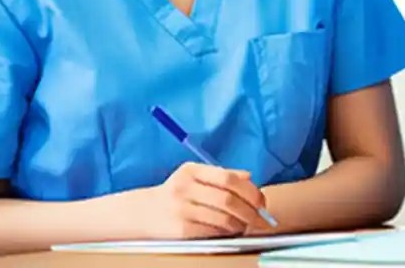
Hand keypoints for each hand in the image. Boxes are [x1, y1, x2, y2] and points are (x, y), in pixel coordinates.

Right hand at [138, 163, 272, 238]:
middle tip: (261, 219)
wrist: (142, 213)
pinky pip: (212, 232)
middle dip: (250, 211)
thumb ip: (223, 175)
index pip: (229, 179)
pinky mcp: (180, 229)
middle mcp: (184, 188)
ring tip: (246, 226)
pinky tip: (230, 232)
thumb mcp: (195, 178)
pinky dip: (227, 233)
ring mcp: (181, 209)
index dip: (250, 191)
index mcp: (192, 171)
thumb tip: (250, 178)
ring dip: (241, 224)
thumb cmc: (177, 194)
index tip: (262, 202)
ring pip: (223, 218)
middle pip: (228, 200)